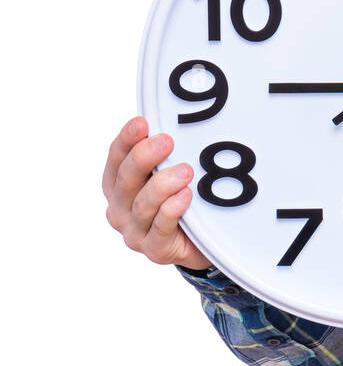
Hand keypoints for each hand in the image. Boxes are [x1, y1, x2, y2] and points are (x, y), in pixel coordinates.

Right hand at [103, 117, 211, 270]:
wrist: (203, 241)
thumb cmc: (185, 199)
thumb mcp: (171, 172)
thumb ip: (167, 151)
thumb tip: (176, 114)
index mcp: (119, 184)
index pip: (116, 156)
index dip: (126, 139)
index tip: (142, 122)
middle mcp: (120, 208)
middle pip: (126, 179)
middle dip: (144, 157)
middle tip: (167, 141)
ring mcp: (135, 231)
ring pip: (142, 205)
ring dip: (162, 185)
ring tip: (185, 171)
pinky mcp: (155, 250)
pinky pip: (160, 229)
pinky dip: (171, 211)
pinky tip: (185, 196)